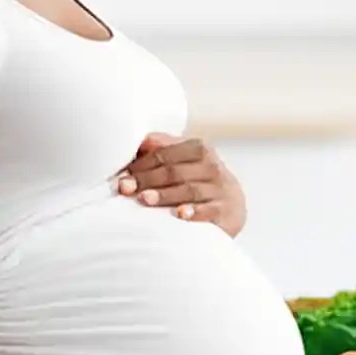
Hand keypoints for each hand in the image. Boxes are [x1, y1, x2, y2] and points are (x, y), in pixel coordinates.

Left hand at [115, 133, 246, 236]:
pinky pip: (210, 210)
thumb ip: (163, 148)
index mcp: (200, 148)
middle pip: (175, 172)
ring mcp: (222, 189)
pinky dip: (195, 211)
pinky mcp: (228, 211)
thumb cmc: (198, 181)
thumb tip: (140, 140)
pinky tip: (180, 214)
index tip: (123, 177)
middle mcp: (213, 166)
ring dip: (165, 195)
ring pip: (190, 189)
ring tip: (144, 199)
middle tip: (126, 189)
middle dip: (147, 180)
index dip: (142, 165)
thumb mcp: (184, 160)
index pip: (166, 154)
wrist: (231, 206)